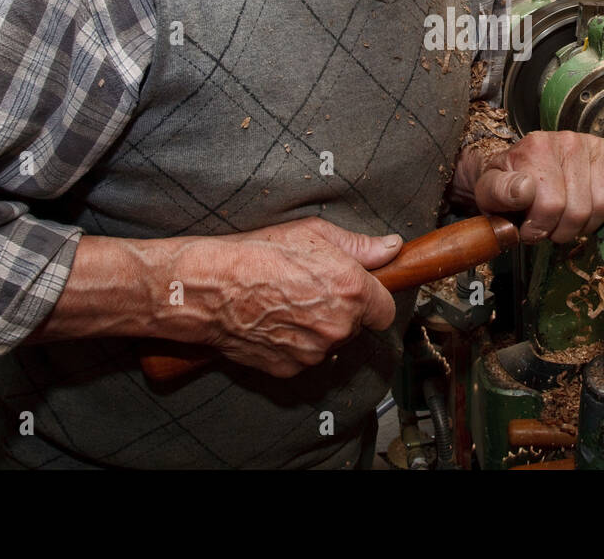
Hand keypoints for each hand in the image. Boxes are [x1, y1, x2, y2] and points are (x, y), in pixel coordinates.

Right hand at [171, 217, 402, 376]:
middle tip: (310, 290)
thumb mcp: (313, 234)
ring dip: (317, 330)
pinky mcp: (291, 368)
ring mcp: (315, 351)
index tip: (358, 293)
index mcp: (352, 290)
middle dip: (340, 311)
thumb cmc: (259, 254)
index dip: (372, 300)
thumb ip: (360, 246)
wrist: (212, 288)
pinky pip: (303, 358)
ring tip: (286, 304)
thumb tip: (392, 247)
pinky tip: (273, 322)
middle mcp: (339, 325)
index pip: (385, 311)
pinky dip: (293, 345)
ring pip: (329, 344)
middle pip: (355, 326)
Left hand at [469, 131, 603, 242]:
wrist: (524, 165)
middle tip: (548, 227)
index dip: (539, 229)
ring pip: (603, 206)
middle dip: (561, 230)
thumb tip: (524, 190)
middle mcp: (568, 141)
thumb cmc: (509, 182)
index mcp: (536, 148)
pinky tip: (591, 207)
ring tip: (566, 219)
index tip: (528, 230)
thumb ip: (499, 191)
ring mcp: (594, 147)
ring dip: (585, 225)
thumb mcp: (489, 190)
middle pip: (579, 211)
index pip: (550, 205)